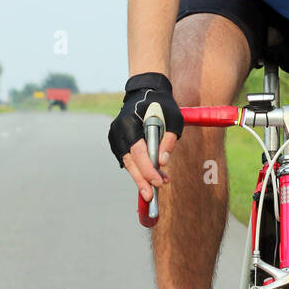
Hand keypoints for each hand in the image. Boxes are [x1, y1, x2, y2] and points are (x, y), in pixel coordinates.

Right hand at [108, 73, 183, 202]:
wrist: (146, 92)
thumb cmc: (163, 105)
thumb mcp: (174, 118)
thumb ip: (168, 140)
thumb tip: (163, 163)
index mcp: (130, 122)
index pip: (138, 151)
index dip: (147, 169)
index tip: (158, 182)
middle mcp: (118, 130)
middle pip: (129, 161)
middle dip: (141, 179)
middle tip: (151, 196)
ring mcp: (115, 136)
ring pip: (127, 162)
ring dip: (140, 176)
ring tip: (154, 188)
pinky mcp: (117, 141)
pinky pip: (127, 158)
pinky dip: (137, 168)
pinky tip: (149, 176)